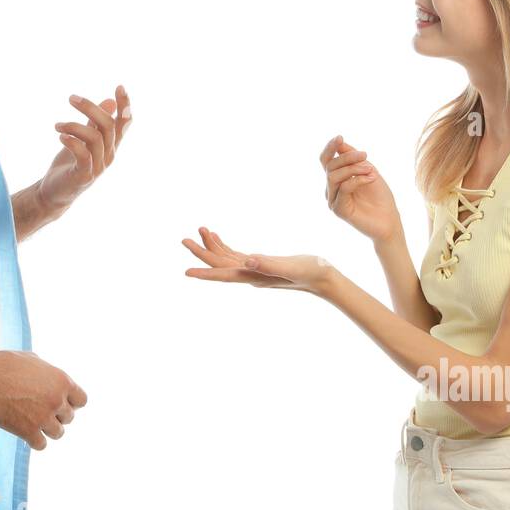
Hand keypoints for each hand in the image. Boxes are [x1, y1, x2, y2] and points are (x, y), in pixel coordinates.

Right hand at [0, 350, 87, 450]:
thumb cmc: (5, 365)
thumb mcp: (35, 361)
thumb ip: (48, 375)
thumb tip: (51, 381)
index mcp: (62, 381)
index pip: (82, 400)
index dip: (71, 402)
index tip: (61, 404)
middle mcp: (57, 400)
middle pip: (69, 418)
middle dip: (57, 415)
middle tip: (41, 411)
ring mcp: (43, 417)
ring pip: (58, 433)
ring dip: (48, 429)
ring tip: (35, 422)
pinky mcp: (28, 431)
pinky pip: (41, 444)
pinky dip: (35, 440)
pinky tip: (26, 432)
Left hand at [38, 85, 131, 214]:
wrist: (56, 194)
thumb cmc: (70, 165)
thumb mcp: (83, 140)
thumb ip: (95, 123)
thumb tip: (109, 102)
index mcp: (110, 145)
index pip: (124, 123)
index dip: (125, 105)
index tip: (119, 86)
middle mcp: (109, 155)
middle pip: (107, 125)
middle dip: (90, 107)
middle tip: (71, 98)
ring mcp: (98, 166)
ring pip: (95, 138)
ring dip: (74, 126)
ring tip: (57, 125)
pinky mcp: (84, 175)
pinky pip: (83, 154)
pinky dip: (72, 142)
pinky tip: (60, 136)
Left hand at [181, 226, 338, 294]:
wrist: (325, 279)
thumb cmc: (312, 272)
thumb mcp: (291, 266)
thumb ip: (269, 264)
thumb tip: (247, 260)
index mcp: (255, 276)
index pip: (224, 275)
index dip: (205, 273)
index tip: (186, 272)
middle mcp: (251, 275)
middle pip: (220, 266)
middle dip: (201, 253)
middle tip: (184, 240)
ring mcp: (255, 270)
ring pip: (226, 260)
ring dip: (212, 246)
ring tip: (200, 230)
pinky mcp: (261, 264)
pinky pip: (236, 256)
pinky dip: (224, 247)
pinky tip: (217, 238)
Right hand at [319, 135, 400, 240]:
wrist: (390, 220)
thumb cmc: (380, 197)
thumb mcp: (368, 171)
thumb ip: (353, 159)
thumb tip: (340, 142)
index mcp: (337, 179)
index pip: (326, 160)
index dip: (330, 148)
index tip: (340, 137)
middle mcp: (331, 189)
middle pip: (330, 166)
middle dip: (347, 157)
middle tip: (366, 155)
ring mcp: (333, 200)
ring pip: (334, 176)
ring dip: (353, 168)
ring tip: (371, 169)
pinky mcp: (338, 210)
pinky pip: (343, 188)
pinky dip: (357, 180)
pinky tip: (371, 178)